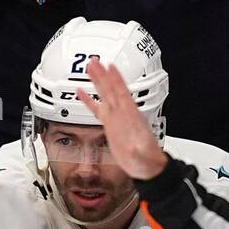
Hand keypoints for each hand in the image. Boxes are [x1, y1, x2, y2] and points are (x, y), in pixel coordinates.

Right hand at [76, 59, 167, 180]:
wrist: (147, 167)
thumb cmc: (146, 160)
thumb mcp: (143, 156)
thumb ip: (137, 150)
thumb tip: (133, 147)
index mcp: (130, 118)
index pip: (121, 94)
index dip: (116, 80)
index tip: (110, 66)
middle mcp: (122, 115)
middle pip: (111, 90)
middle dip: (103, 75)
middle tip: (94, 61)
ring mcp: (115, 119)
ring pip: (104, 96)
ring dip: (97, 82)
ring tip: (89, 69)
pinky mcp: (110, 125)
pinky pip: (97, 110)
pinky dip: (89, 101)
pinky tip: (82, 93)